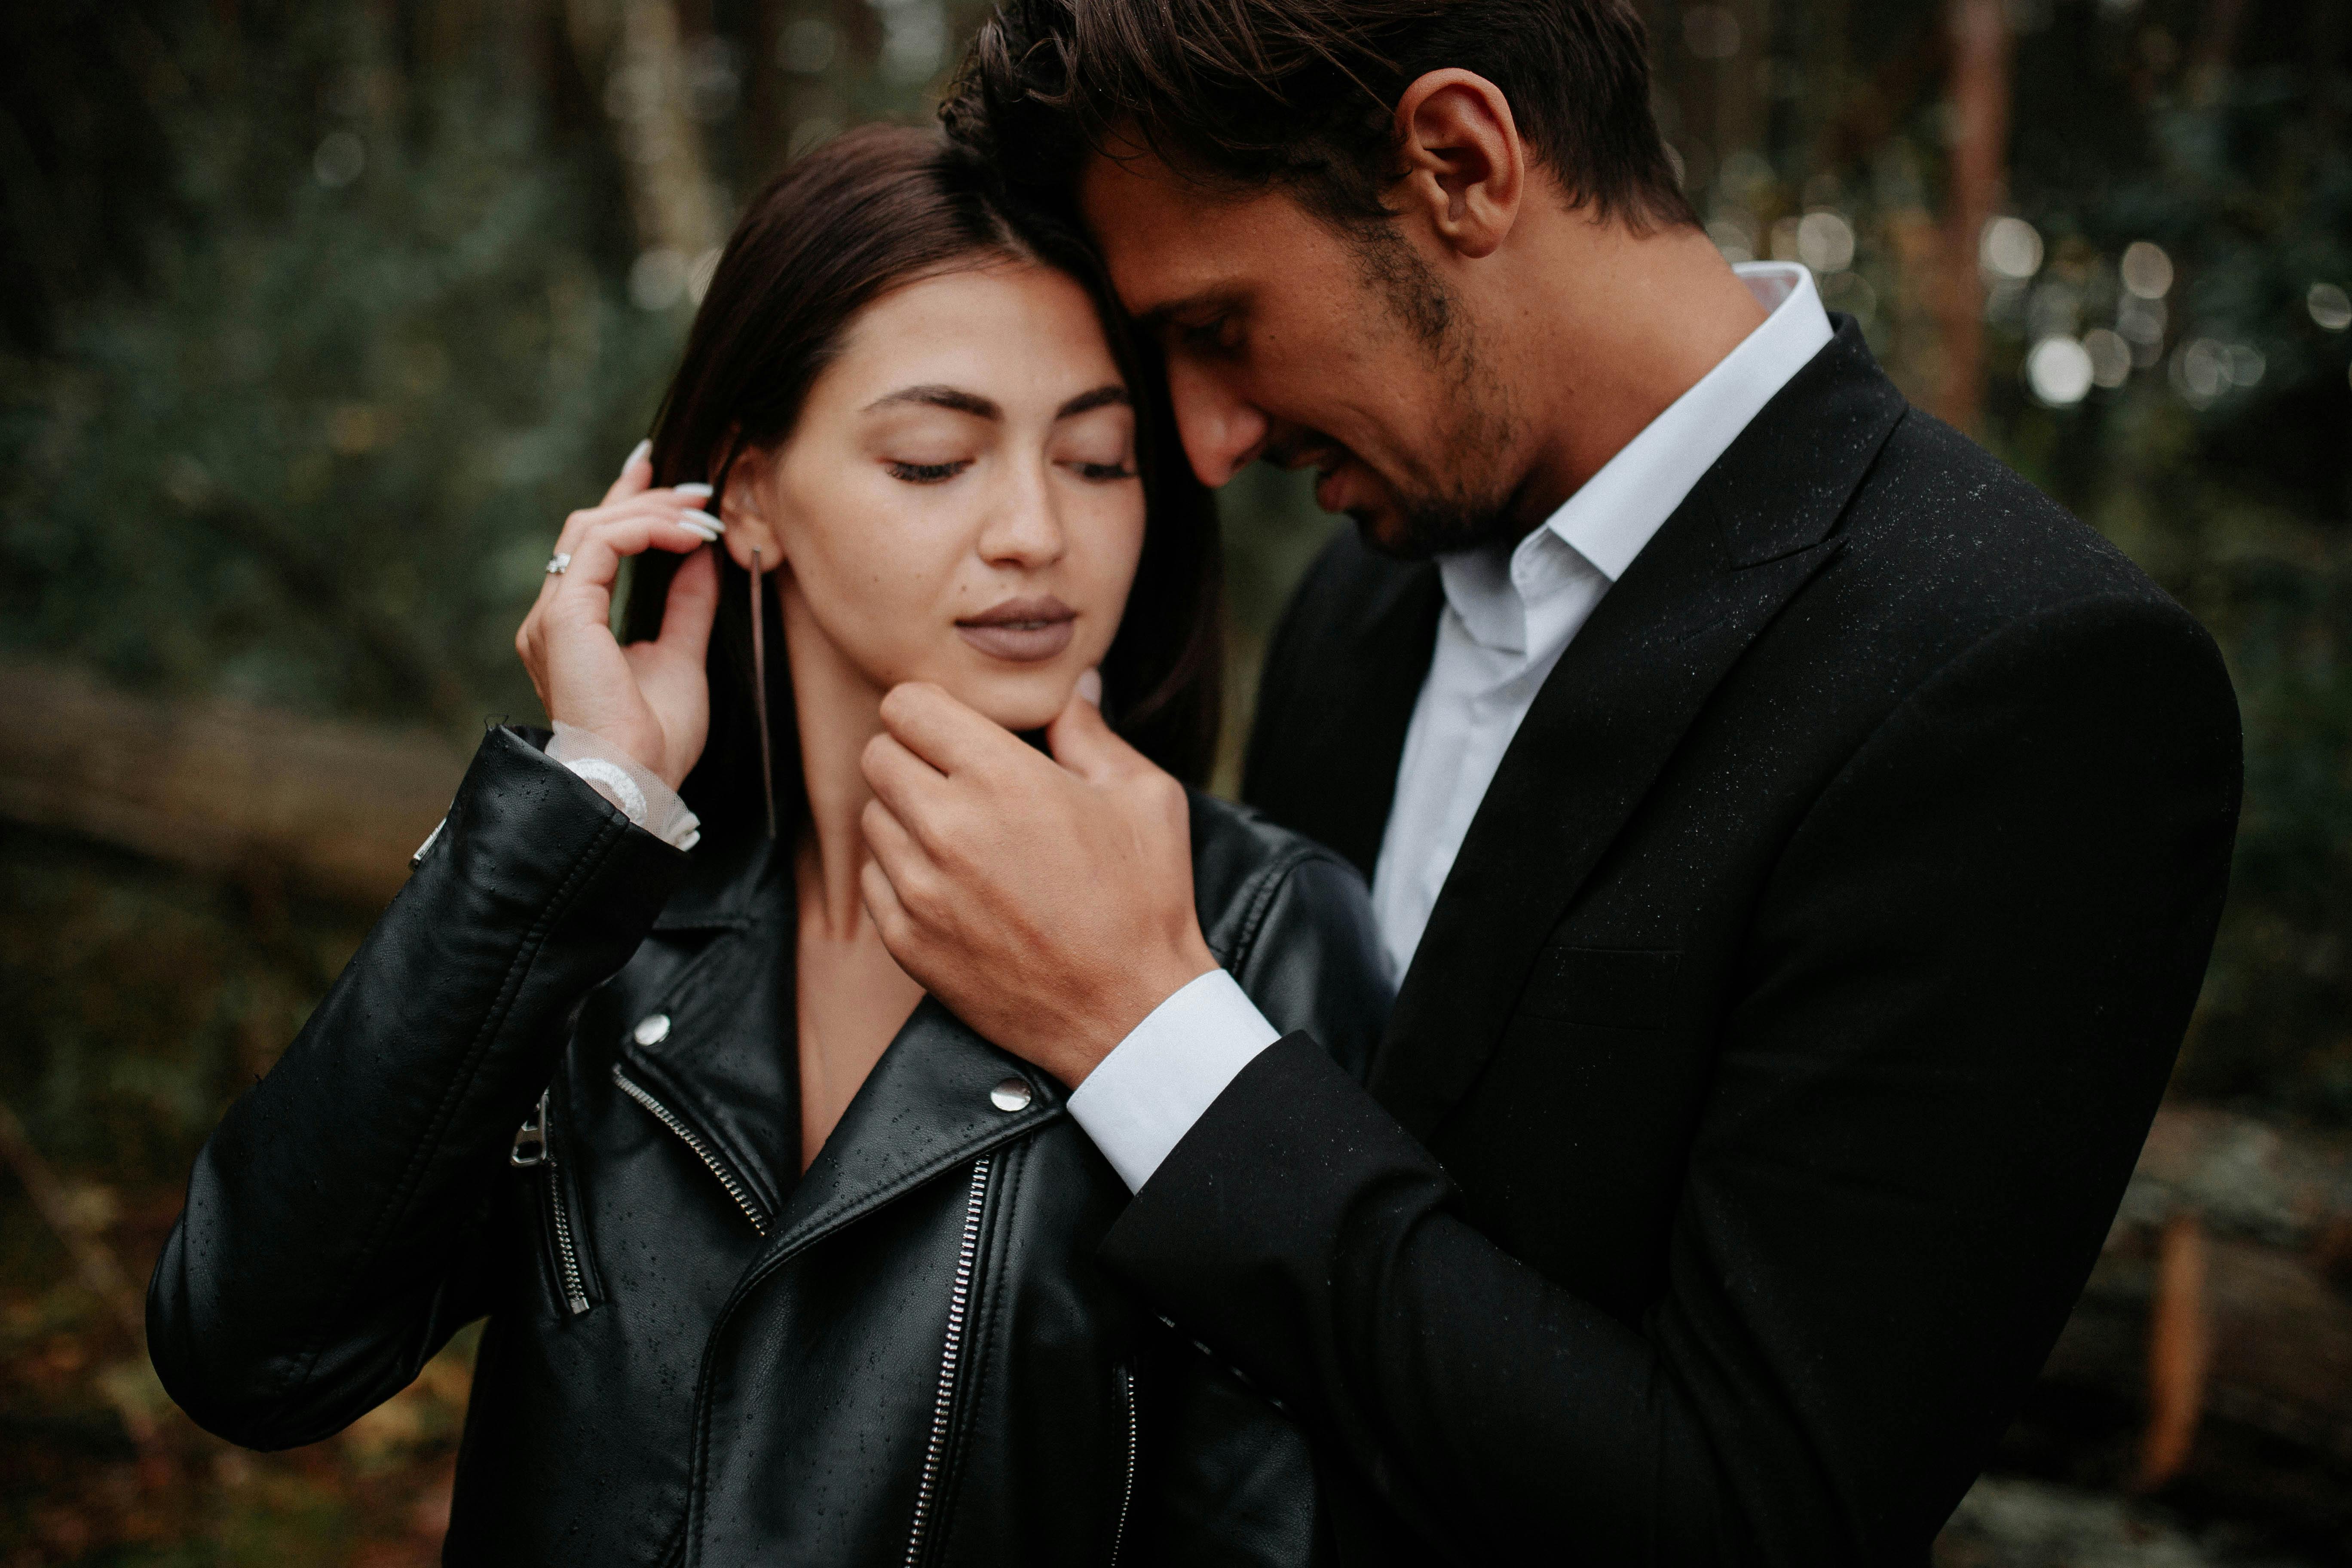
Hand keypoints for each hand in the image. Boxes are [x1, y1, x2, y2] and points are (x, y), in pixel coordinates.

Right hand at [515, 442, 723, 788]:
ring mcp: (553, 615)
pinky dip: (647, 530)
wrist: (633, 783)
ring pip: (595, 530)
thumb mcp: (682, 658)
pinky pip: (603, 547)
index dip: (629, 507)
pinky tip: (689, 535)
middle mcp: (553, 618)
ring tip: (704, 514)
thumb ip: (687, 606)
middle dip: (643, 498)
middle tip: (696, 486)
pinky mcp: (564, 615)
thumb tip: (703, 556)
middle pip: (590, 530)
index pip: (596, 550)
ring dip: (654, 513)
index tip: (665, 476)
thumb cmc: (654, 741)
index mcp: (574, 631)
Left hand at [858, 678, 1218, 1084]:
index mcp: (1002, 778)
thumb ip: (1091, 732)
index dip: (931, 710)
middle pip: (877, 755)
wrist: (1131, 1014)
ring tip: (961, 835)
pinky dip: (902, 873)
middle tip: (956, 777)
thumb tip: (1072, 685)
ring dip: (906, 816)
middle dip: (914, 756)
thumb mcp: (1144, 797)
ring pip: (871, 817)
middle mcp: (947, 827)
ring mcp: (920, 889)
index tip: (955, 729)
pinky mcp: (907, 941)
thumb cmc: (1145, 900)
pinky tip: (952, 883)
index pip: (907, 706)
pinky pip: (873, 879)